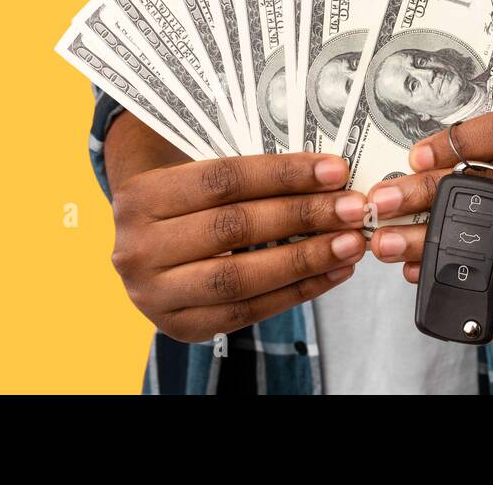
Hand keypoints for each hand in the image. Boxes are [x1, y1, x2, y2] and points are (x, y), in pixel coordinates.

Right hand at [109, 153, 368, 341]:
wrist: (140, 244)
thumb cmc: (185, 193)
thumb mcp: (194, 165)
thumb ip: (246, 165)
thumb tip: (326, 171)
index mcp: (141, 195)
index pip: (223, 180)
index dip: (284, 174)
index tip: (336, 170)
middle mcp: (139, 248)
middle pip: (233, 228)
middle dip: (302, 216)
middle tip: (353, 209)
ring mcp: (153, 295)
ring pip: (241, 278)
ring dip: (305, 260)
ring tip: (351, 244)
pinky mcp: (180, 326)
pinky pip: (247, 312)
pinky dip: (297, 292)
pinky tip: (333, 272)